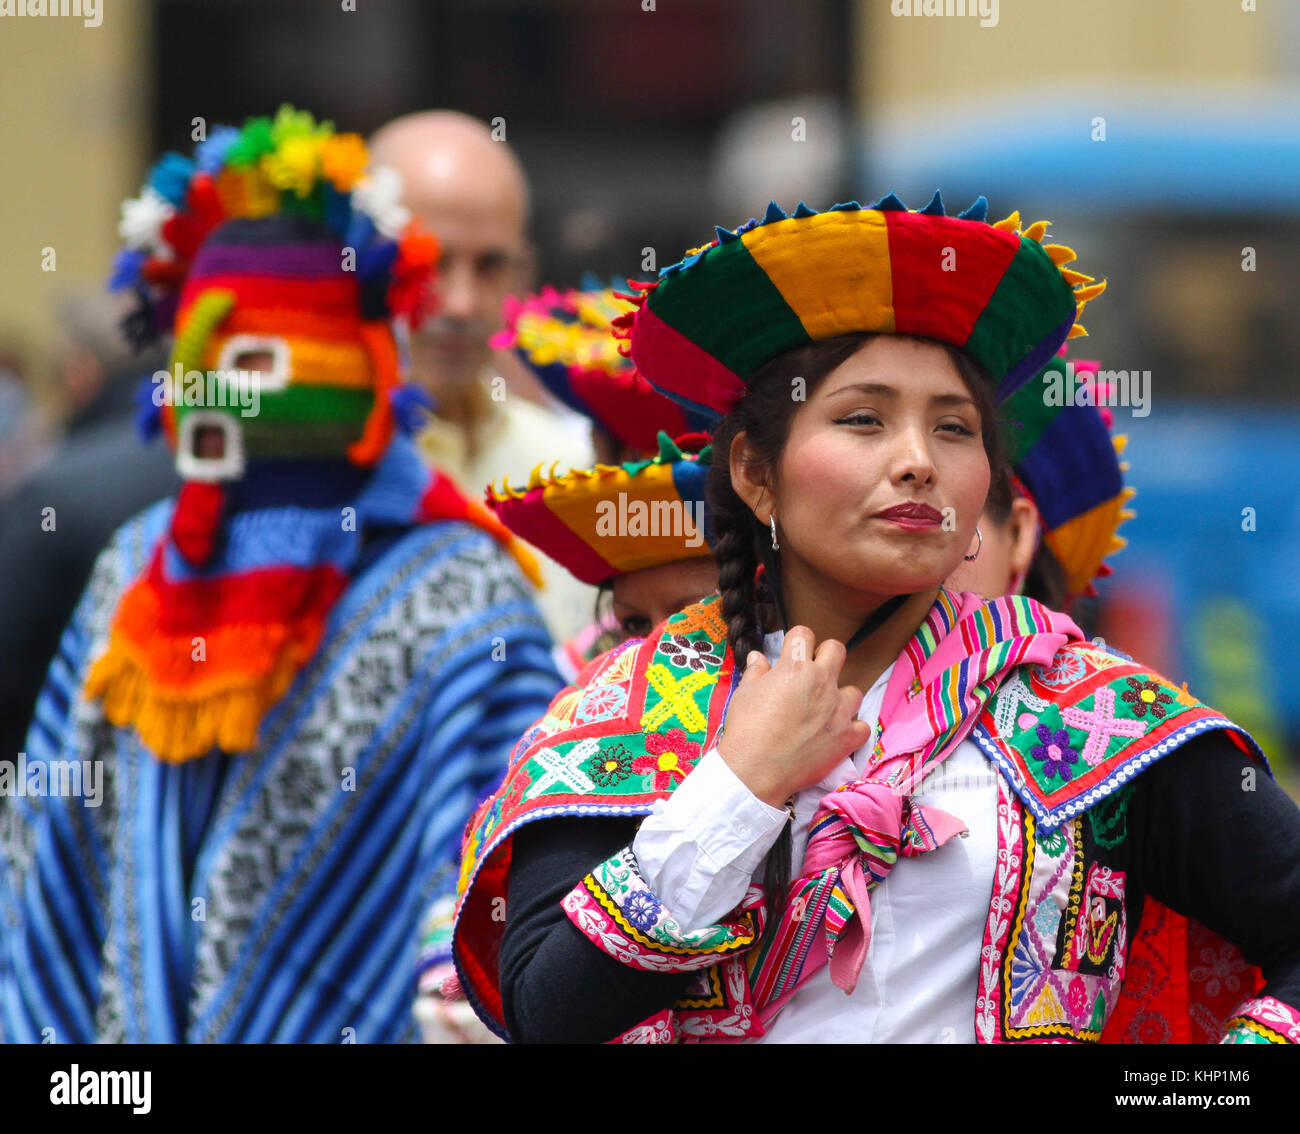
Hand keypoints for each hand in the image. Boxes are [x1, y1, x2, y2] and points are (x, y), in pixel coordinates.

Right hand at [717, 626, 870, 807]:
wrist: (756, 770)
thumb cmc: (746, 729)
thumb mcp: (744, 693)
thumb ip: (756, 672)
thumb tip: (758, 657)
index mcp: (795, 668)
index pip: (804, 635)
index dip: (797, 642)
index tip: (792, 653)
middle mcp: (822, 683)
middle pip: (837, 650)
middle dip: (826, 656)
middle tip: (813, 673)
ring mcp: (838, 710)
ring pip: (854, 691)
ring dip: (840, 698)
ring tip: (825, 711)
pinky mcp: (847, 737)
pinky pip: (861, 726)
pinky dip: (851, 730)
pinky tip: (836, 735)